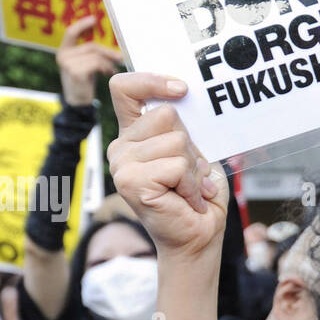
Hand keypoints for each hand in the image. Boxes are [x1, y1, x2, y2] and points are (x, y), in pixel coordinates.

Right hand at [57, 16, 122, 105]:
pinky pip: (96, 63)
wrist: (78, 104)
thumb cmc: (84, 82)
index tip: (94, 19)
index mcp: (64, 51)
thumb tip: (110, 42)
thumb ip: (90, 53)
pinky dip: (105, 67)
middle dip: (108, 51)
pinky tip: (107, 73)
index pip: (71, 32)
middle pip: (91, 46)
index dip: (82, 24)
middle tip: (120, 57)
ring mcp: (68, 64)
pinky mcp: (75, 72)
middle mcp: (63, 55)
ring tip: (111, 69)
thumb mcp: (85, 64)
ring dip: (107, 62)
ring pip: (95, 55)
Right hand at [108, 74, 226, 258]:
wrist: (198, 238)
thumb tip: (182, 97)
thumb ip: (182, 129)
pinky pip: (177, 165)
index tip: (181, 89)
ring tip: (189, 189)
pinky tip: (187, 200)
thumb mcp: (193, 155)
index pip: (124, 89)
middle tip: (190, 174)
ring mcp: (122, 165)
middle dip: (190, 145)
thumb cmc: (198, 197)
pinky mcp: (130, 182)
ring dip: (193, 169)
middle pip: (166, 115)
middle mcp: (121, 148)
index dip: (151, 81)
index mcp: (134, 136)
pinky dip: (191, 184)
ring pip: (175, 141)